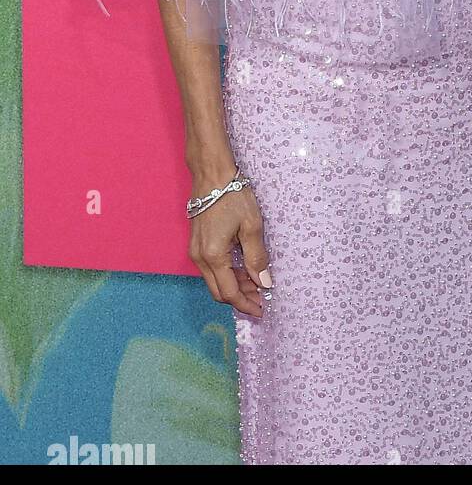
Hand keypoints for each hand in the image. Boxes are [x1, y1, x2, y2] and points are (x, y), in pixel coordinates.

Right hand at [188, 185, 271, 318]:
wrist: (212, 175)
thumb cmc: (233, 196)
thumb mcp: (252, 226)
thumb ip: (257, 257)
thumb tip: (264, 282)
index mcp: (213, 256)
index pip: (229, 293)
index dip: (246, 304)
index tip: (262, 310)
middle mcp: (200, 258)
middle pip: (219, 292)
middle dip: (241, 299)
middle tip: (262, 299)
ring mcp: (195, 251)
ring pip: (215, 281)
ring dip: (235, 287)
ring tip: (257, 284)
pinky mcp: (197, 245)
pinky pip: (211, 269)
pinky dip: (227, 275)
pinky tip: (243, 270)